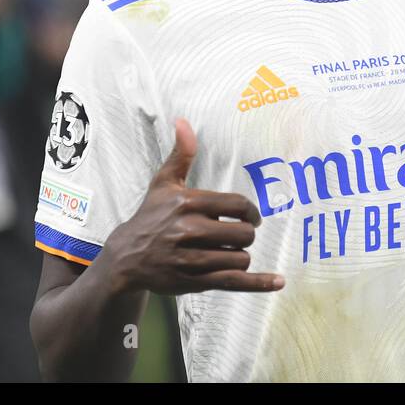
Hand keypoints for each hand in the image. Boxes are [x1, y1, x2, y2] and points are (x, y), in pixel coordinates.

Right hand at [98, 118, 284, 295]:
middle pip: (244, 234)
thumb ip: (181, 154)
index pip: (238, 205)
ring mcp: (192, 259)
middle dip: (244, 234)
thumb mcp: (163, 183)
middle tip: (234, 235)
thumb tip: (183, 121)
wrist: (127, 257)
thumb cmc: (151, 216)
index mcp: (188, 203)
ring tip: (226, 252)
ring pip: (240, 258)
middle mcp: (190, 230)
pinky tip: (277, 282)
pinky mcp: (194, 282)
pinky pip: (233, 282)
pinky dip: (258, 283)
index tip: (250, 217)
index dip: (251, 212)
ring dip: (239, 255)